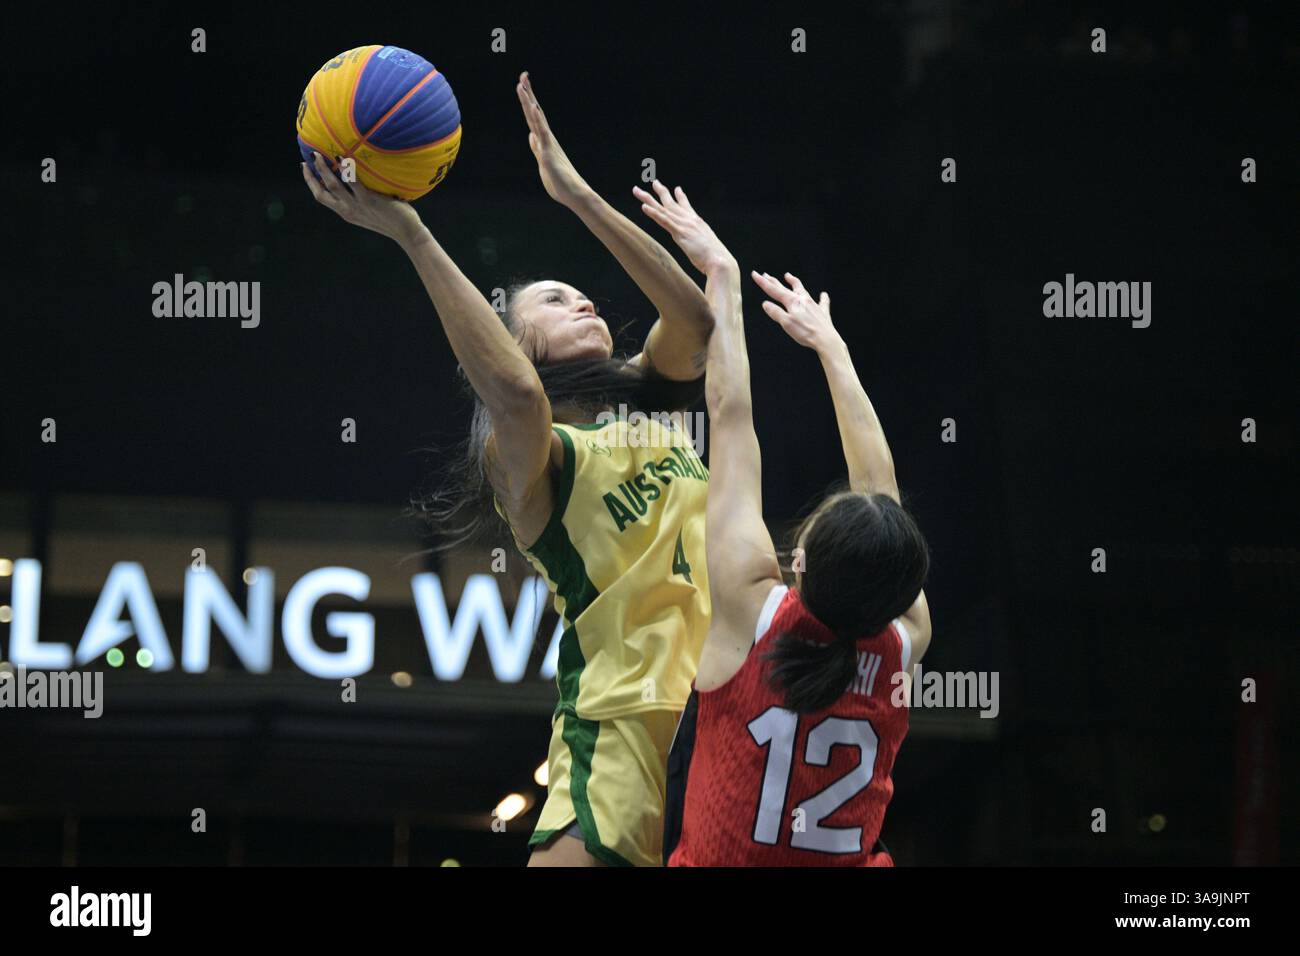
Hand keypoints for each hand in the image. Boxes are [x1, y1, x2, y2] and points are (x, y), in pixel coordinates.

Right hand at [301, 152, 427, 246]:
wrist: (407, 232)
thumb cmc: (393, 220)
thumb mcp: (370, 211)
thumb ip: (361, 199)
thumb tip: (359, 179)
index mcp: (347, 213)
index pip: (322, 197)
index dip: (312, 183)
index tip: (306, 169)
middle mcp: (348, 210)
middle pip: (321, 192)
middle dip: (312, 175)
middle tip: (309, 157)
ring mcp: (357, 206)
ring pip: (333, 185)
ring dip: (324, 169)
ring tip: (319, 154)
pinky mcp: (369, 200)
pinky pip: (353, 183)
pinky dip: (346, 170)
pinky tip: (342, 158)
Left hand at [516, 72, 589, 206]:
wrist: (574, 194)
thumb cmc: (561, 182)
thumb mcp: (543, 161)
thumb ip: (537, 148)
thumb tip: (531, 136)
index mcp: (544, 140)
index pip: (533, 117)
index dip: (528, 101)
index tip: (523, 86)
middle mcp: (547, 138)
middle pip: (534, 112)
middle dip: (528, 93)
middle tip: (523, 75)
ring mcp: (548, 144)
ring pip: (536, 118)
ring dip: (529, 101)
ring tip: (522, 84)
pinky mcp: (548, 152)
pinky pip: (542, 133)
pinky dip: (538, 119)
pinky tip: (533, 107)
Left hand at [634, 181, 734, 274]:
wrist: (720, 262)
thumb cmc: (716, 260)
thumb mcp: (708, 248)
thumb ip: (702, 244)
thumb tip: (703, 248)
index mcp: (698, 223)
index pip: (687, 207)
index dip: (681, 197)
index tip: (676, 189)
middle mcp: (690, 220)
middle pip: (671, 203)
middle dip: (661, 191)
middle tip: (653, 182)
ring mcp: (684, 225)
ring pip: (663, 209)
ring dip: (648, 199)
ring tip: (637, 191)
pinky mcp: (680, 233)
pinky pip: (664, 220)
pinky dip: (653, 213)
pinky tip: (644, 206)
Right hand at [750, 271, 838, 350]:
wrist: (825, 338)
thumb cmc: (806, 332)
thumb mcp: (786, 323)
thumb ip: (776, 312)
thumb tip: (766, 304)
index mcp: (792, 302)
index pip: (774, 290)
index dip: (763, 282)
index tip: (755, 274)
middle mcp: (802, 300)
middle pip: (785, 288)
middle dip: (774, 281)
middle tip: (766, 274)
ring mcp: (812, 304)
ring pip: (801, 289)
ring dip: (793, 282)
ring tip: (788, 275)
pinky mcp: (821, 311)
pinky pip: (822, 302)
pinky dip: (822, 298)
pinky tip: (823, 294)